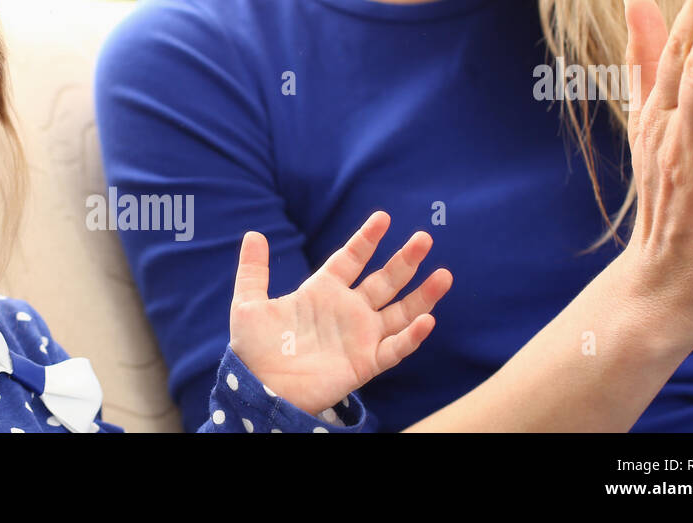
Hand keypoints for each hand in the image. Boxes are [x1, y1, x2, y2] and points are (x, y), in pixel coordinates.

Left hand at [229, 211, 452, 414]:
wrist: (258, 389)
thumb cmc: (254, 349)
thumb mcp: (248, 304)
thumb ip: (253, 270)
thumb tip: (253, 234)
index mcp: (322, 291)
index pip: (351, 259)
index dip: (367, 239)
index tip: (383, 218)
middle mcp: (347, 310)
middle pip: (384, 280)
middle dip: (405, 260)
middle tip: (424, 237)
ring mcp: (360, 336)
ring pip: (400, 312)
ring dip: (423, 296)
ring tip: (444, 275)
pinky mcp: (365, 363)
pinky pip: (395, 348)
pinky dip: (412, 336)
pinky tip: (427, 320)